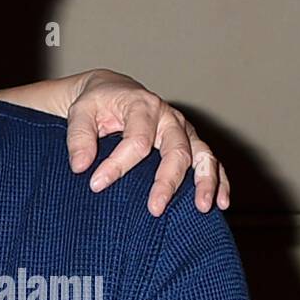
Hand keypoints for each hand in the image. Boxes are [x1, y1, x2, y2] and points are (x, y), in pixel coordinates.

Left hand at [64, 70, 229, 216]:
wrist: (113, 90)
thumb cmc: (97, 103)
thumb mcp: (80, 112)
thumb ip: (78, 137)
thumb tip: (80, 167)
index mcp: (141, 105)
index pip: (136, 140)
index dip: (117, 165)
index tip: (96, 185)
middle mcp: (168, 117)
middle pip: (176, 150)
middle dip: (167, 181)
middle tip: (155, 209)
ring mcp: (183, 130)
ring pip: (202, 155)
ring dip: (205, 181)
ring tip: (202, 207)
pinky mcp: (191, 142)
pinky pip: (212, 161)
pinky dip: (219, 181)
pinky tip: (220, 203)